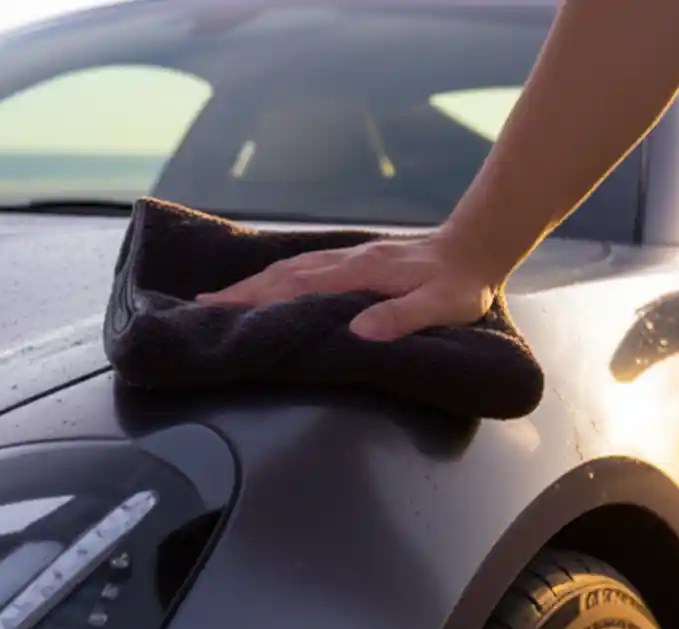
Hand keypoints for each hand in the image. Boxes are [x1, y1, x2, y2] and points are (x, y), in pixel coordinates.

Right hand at [195, 234, 499, 340]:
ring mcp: (349, 257)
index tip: (219, 309)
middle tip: (201, 306)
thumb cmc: (461, 284)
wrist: (477, 245)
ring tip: (222, 297)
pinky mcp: (355, 260)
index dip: (257, 299)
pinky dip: (278, 275)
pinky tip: (269, 284)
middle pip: (283, 275)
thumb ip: (402, 318)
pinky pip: (305, 266)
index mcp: (360, 273)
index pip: (296, 286)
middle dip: (242, 291)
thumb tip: (358, 333)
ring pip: (291, 267)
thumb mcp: (442, 306)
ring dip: (255, 282)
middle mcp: (347, 261)